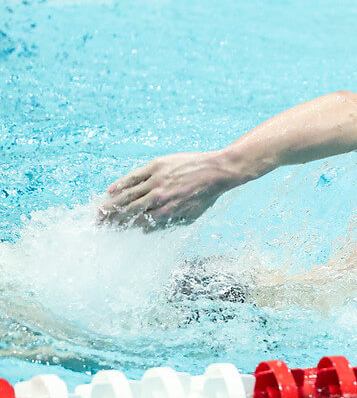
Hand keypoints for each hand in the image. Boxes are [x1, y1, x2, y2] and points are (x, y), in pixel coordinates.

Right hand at [98, 150, 238, 229]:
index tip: (111, 230)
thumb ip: (166, 225)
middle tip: (97, 224)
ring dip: (110, 204)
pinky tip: (109, 191)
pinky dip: (120, 184)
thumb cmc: (204, 195)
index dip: (123, 227)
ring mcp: (157, 180)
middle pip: (129, 210)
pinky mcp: (157, 166)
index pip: (138, 222)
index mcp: (168, 211)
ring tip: (98, 211)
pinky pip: (134, 176)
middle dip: (111, 218)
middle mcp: (160, 197)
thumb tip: (142, 232)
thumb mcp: (190, 216)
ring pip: (128, 194)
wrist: (217, 170)